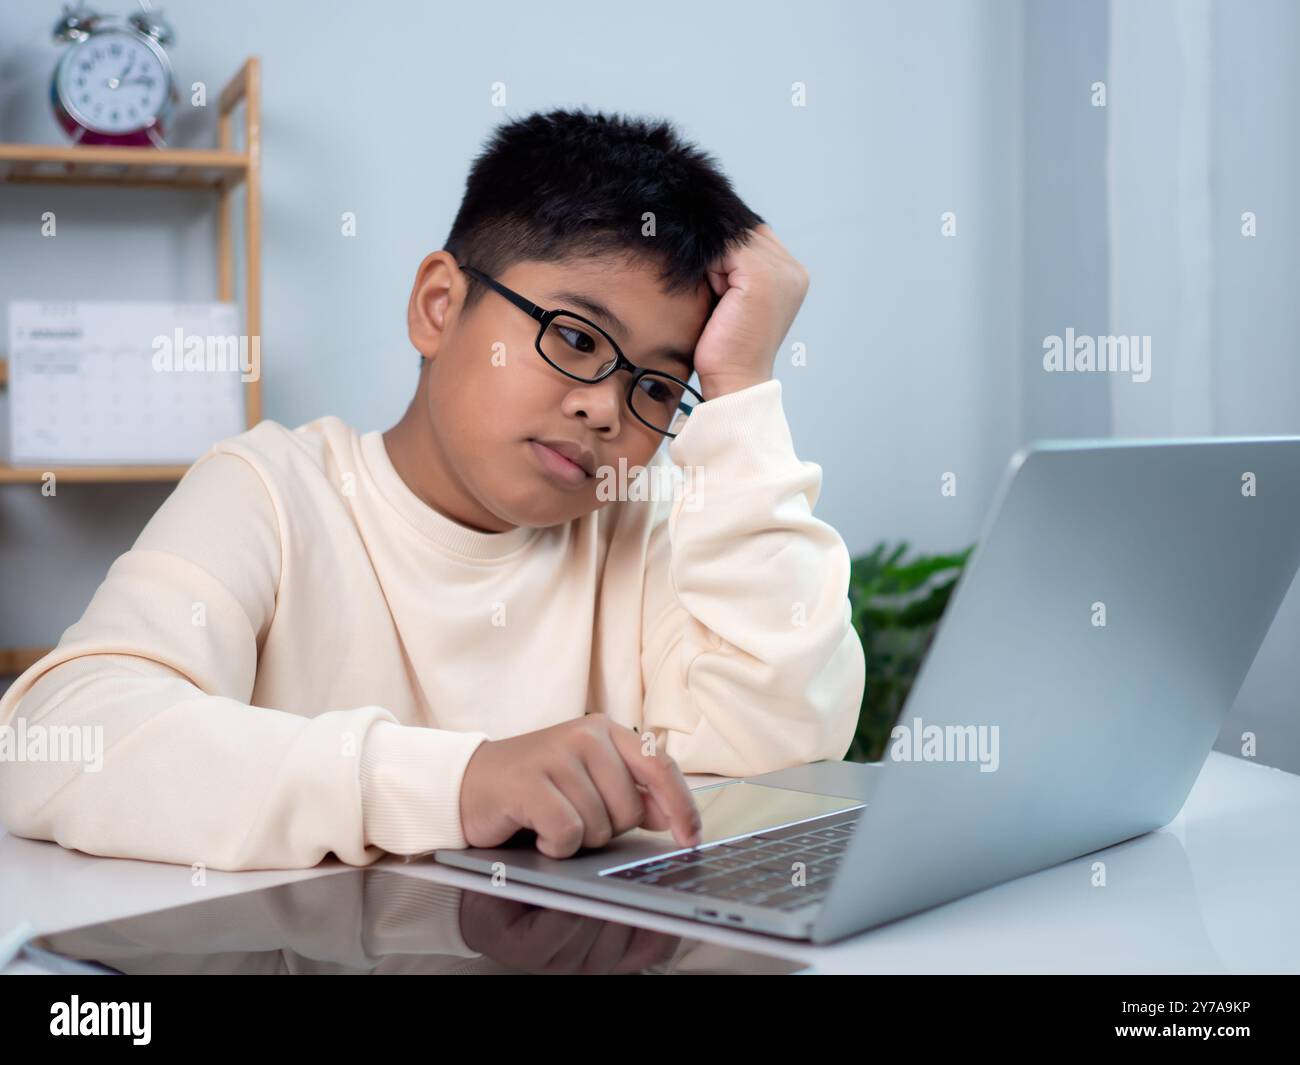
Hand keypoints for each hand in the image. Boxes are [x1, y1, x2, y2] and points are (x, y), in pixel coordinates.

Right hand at [458, 716, 702, 856]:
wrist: (468, 784)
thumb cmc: (535, 788)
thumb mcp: (588, 782)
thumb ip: (630, 793)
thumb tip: (670, 815)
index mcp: (605, 730)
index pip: (660, 767)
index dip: (681, 807)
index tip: (690, 838)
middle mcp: (584, 735)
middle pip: (629, 809)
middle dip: (607, 829)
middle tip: (574, 816)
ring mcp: (555, 755)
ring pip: (598, 826)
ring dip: (577, 840)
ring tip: (550, 821)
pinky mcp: (528, 782)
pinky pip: (567, 833)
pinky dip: (555, 846)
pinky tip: (537, 833)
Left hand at [692, 223, 809, 400]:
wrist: (735, 380)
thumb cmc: (730, 346)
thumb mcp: (740, 298)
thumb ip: (740, 267)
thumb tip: (715, 235)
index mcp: (794, 275)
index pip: (756, 237)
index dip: (729, 251)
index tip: (715, 275)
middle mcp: (793, 270)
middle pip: (746, 234)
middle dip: (721, 253)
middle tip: (715, 286)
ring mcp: (780, 272)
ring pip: (733, 241)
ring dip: (715, 262)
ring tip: (716, 294)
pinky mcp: (759, 277)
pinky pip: (724, 251)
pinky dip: (711, 268)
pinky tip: (712, 293)